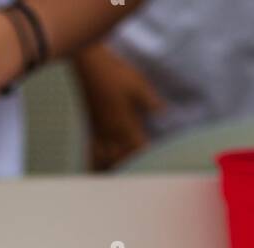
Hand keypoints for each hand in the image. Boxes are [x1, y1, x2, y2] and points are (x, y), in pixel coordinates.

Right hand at [74, 43, 163, 171]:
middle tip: (139, 175)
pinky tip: (98, 165)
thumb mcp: (138, 84)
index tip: (155, 164)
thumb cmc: (115, 73)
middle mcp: (111, 130)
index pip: (137, 147)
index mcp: (124, 122)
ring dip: (113, 165)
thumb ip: (150, 101)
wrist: (90, 65)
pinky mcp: (91, 124)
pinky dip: (96, 159)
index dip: (146, 157)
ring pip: (106, 156)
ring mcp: (99, 128)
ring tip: (119, 175)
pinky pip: (93, 148)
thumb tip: (163, 112)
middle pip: (121, 157)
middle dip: (130, 165)